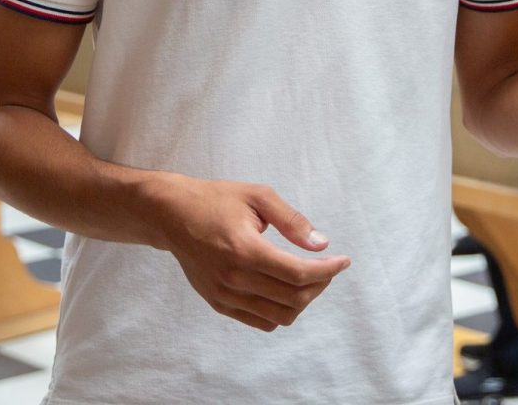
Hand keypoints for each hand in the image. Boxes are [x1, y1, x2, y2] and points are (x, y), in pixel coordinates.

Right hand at [152, 176, 350, 331]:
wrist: (173, 216)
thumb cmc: (216, 200)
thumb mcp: (258, 196)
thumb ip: (292, 220)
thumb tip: (321, 245)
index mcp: (245, 250)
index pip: (298, 274)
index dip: (328, 271)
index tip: (344, 261)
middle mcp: (234, 279)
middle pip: (293, 299)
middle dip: (320, 285)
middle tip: (327, 267)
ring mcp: (225, 296)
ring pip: (279, 316)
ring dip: (302, 300)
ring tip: (308, 278)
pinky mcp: (218, 303)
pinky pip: (260, 321)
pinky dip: (280, 310)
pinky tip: (285, 289)